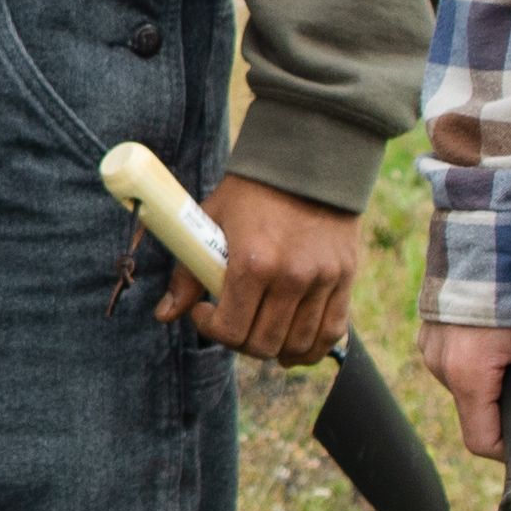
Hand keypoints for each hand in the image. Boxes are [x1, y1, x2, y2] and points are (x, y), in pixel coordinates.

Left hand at [151, 170, 363, 363]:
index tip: (204, 311)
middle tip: (231, 322)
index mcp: (253, 263)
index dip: (209, 328)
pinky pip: (331, 332)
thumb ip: (187, 273)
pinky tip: (292, 348)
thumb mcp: (212, 222)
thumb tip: (165, 315)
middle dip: (239, 341)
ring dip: (274, 348)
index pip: (230, 329)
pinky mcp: (345, 278)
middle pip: (263, 344)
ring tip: (259, 331)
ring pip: (297, 345)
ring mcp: (323, 280)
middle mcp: (291, 277)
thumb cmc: (252, 192)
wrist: (308, 161)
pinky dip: (311, 348)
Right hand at [427, 315, 510, 461]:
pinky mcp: (434, 323)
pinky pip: (457, 356)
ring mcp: (432, 342)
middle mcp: (440, 362)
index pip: (483, 442)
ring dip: (497, 378)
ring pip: (469, 383)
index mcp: (466, 372)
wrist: (492, 218)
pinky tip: (507, 329)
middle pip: (478, 412)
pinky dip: (483, 353)